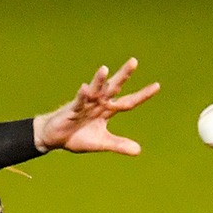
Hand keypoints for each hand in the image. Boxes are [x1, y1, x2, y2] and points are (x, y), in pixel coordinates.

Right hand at [33, 58, 158, 155]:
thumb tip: (138, 151)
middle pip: (113, 87)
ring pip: (94, 90)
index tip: (157, 86)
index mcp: (107, 111)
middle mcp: (98, 103)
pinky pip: (78, 102)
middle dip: (123, 75)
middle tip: (134, 62)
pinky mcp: (72, 110)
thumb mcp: (102, 142)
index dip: (142, 95)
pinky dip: (81, 96)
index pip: (128, 102)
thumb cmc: (78, 137)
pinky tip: (84, 88)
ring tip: (104, 69)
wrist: (56, 138)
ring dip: (99, 80)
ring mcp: (85, 105)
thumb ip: (119, 144)